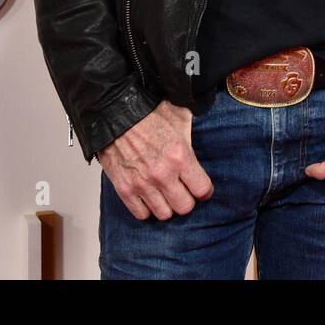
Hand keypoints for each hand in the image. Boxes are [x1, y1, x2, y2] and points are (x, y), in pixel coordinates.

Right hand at [97, 99, 213, 219]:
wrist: (116, 111)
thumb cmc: (148, 111)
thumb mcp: (181, 116)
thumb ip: (193, 134)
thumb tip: (208, 132)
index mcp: (180, 156)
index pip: (202, 190)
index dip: (205, 190)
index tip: (201, 188)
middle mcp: (162, 174)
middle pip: (184, 207)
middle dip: (187, 200)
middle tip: (184, 191)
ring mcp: (142, 184)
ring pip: (164, 214)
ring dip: (167, 206)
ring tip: (166, 195)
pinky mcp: (124, 188)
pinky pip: (140, 214)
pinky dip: (146, 209)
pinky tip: (149, 197)